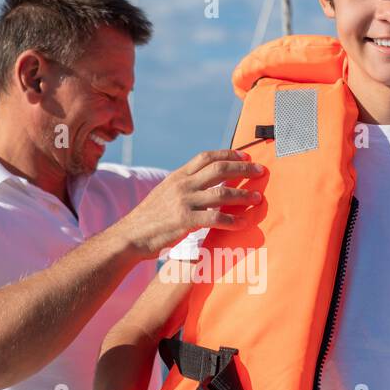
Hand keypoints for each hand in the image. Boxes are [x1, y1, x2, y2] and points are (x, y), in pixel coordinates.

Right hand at [117, 149, 264, 258]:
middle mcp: (182, 185)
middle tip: (259, 170)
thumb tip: (201, 186)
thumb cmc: (148, 220)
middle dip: (243, 167)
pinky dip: (233, 220)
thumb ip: (182, 188)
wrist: (129, 237)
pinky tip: (243, 223)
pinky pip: (216, 218)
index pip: (206, 157)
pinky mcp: (185, 221)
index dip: (227, 153)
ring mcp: (184, 202)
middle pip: (219, 169)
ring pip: (222, 192)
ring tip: (257, 197)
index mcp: (177, 177)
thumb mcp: (163, 194)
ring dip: (244, 194)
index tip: (244, 153)